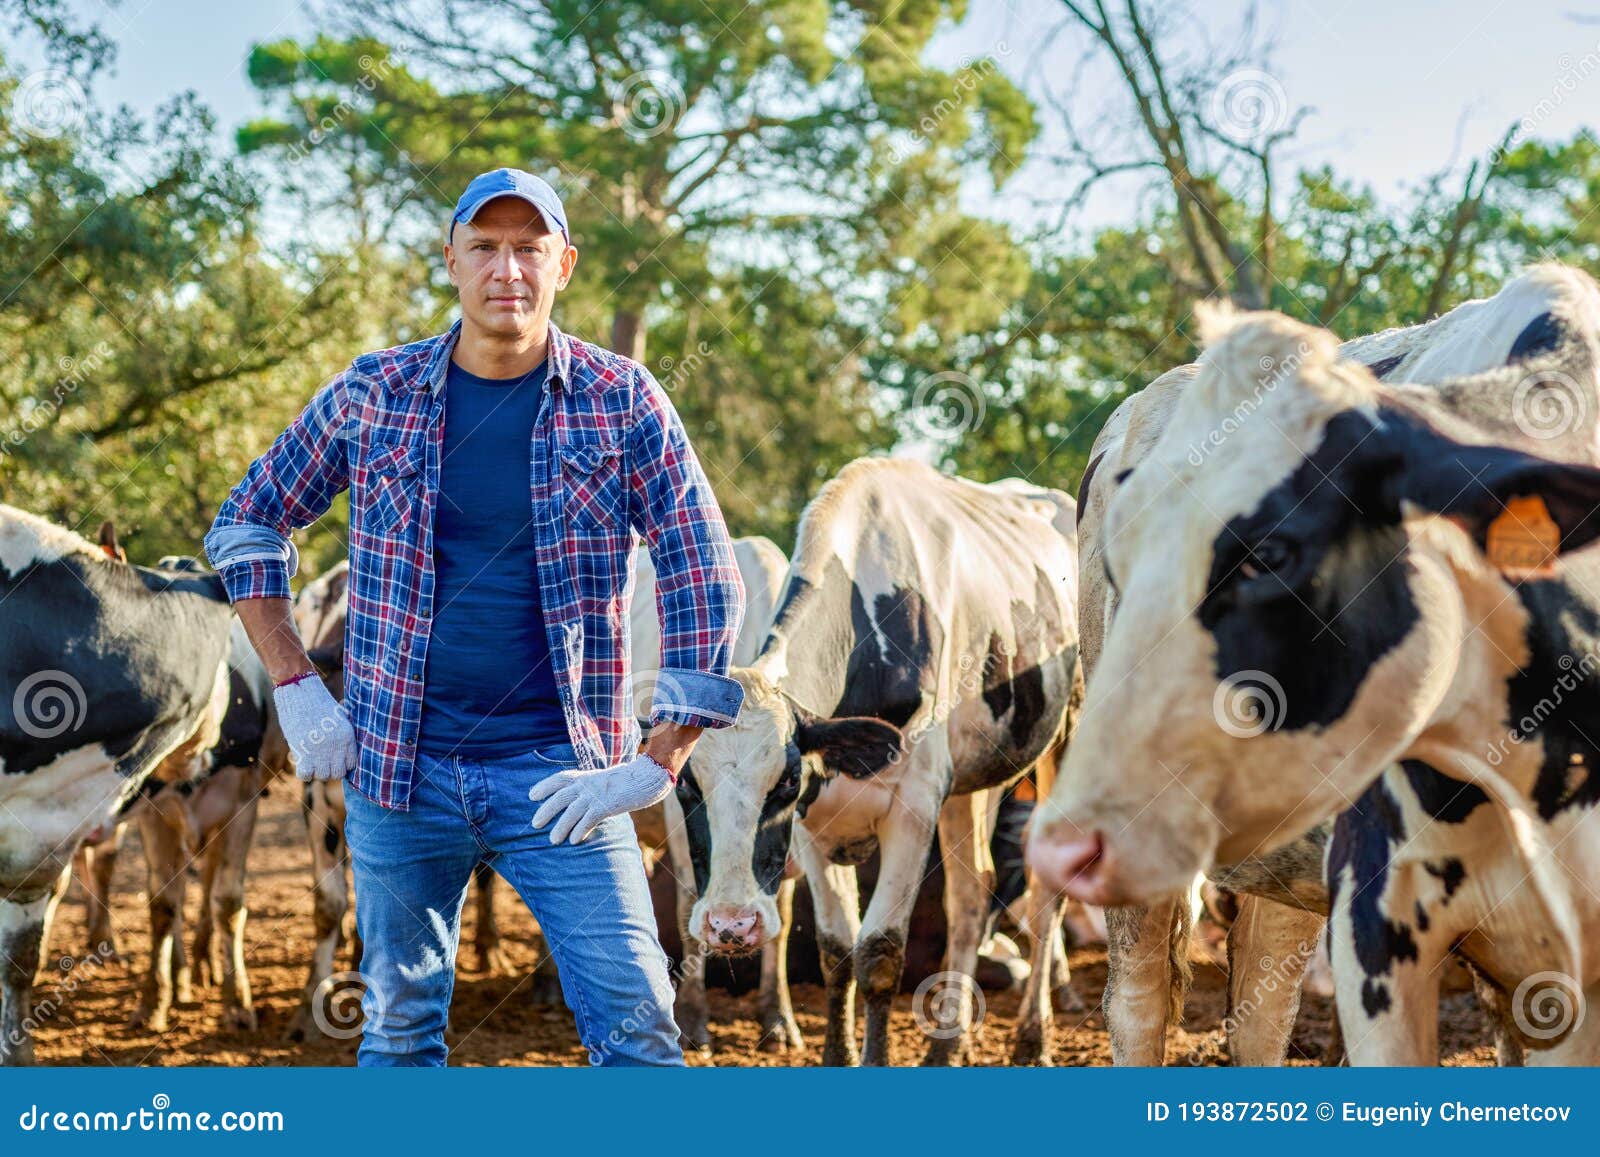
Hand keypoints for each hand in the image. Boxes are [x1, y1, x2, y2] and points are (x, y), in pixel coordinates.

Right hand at [273, 676, 356, 781]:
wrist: (299, 693)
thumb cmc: (318, 703)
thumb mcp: (338, 718)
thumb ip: (341, 736)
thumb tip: (341, 752)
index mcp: (347, 737)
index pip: (350, 765)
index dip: (341, 764)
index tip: (333, 759)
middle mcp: (336, 746)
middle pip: (337, 774)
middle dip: (329, 770)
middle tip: (321, 761)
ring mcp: (320, 751)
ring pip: (322, 776)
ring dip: (316, 771)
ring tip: (311, 761)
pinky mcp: (302, 753)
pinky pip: (306, 775)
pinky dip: (304, 772)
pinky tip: (302, 762)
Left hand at [528, 754, 673, 844]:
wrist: (649, 776)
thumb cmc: (629, 781)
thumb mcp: (606, 780)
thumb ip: (592, 789)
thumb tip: (582, 804)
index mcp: (586, 776)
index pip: (560, 778)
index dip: (544, 786)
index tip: (532, 796)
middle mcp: (588, 783)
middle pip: (560, 797)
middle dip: (546, 811)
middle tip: (535, 825)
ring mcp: (597, 794)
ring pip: (571, 811)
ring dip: (561, 826)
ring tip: (553, 840)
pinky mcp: (607, 805)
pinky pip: (588, 819)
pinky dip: (579, 830)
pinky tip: (574, 840)